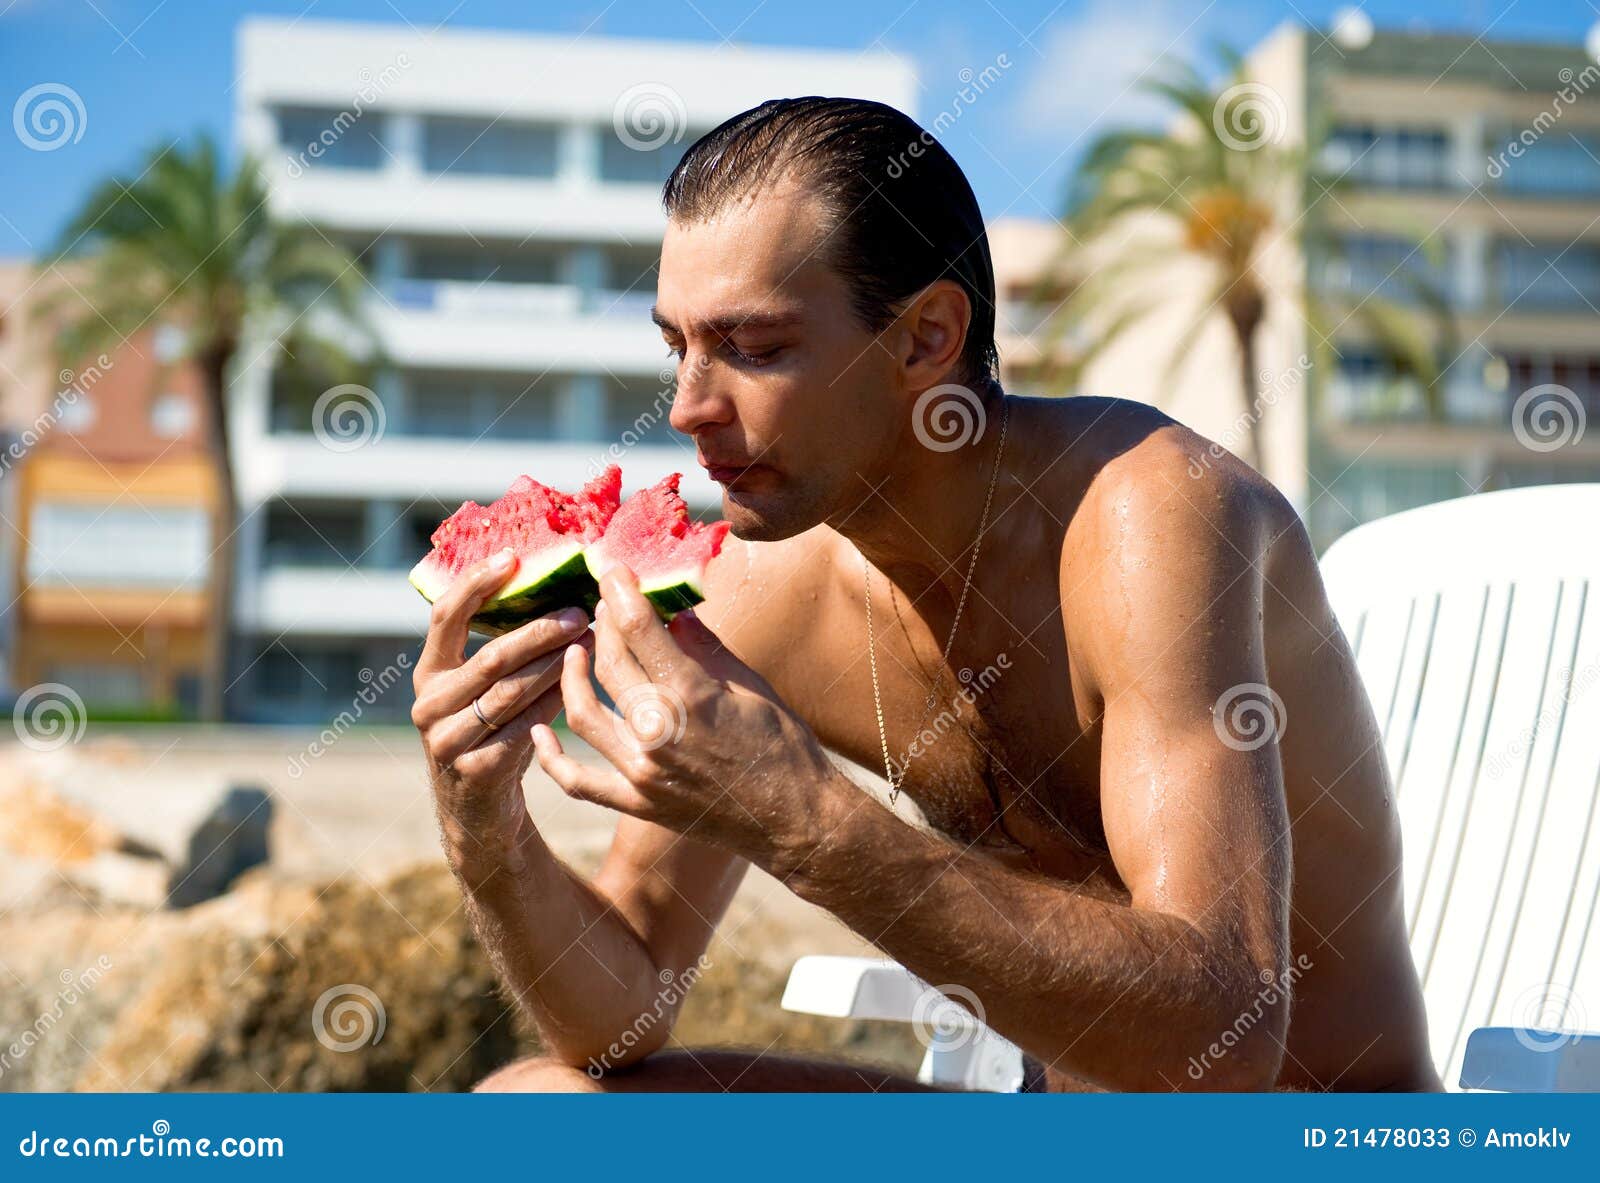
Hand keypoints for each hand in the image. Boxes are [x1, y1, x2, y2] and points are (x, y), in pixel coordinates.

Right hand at [411, 548, 594, 870]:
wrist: (479, 811)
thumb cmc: (493, 733)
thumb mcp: (484, 690)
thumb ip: (502, 648)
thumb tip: (556, 589)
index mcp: (428, 673)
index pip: (445, 616)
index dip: (476, 583)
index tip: (512, 557)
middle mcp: (428, 704)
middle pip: (492, 656)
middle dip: (541, 631)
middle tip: (581, 611)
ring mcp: (446, 740)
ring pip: (511, 692)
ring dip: (556, 665)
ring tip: (591, 642)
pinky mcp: (475, 770)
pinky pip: (524, 728)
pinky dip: (554, 704)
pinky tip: (581, 688)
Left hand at [532, 567, 840, 873]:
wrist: (795, 820)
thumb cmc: (783, 746)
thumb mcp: (751, 685)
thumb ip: (706, 648)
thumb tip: (674, 615)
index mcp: (691, 695)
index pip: (639, 628)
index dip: (621, 591)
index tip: (613, 570)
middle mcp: (658, 733)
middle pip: (609, 663)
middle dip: (603, 624)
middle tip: (605, 604)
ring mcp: (642, 773)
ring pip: (582, 713)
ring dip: (572, 675)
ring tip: (576, 650)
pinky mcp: (637, 803)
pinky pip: (578, 781)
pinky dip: (551, 756)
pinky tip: (538, 729)